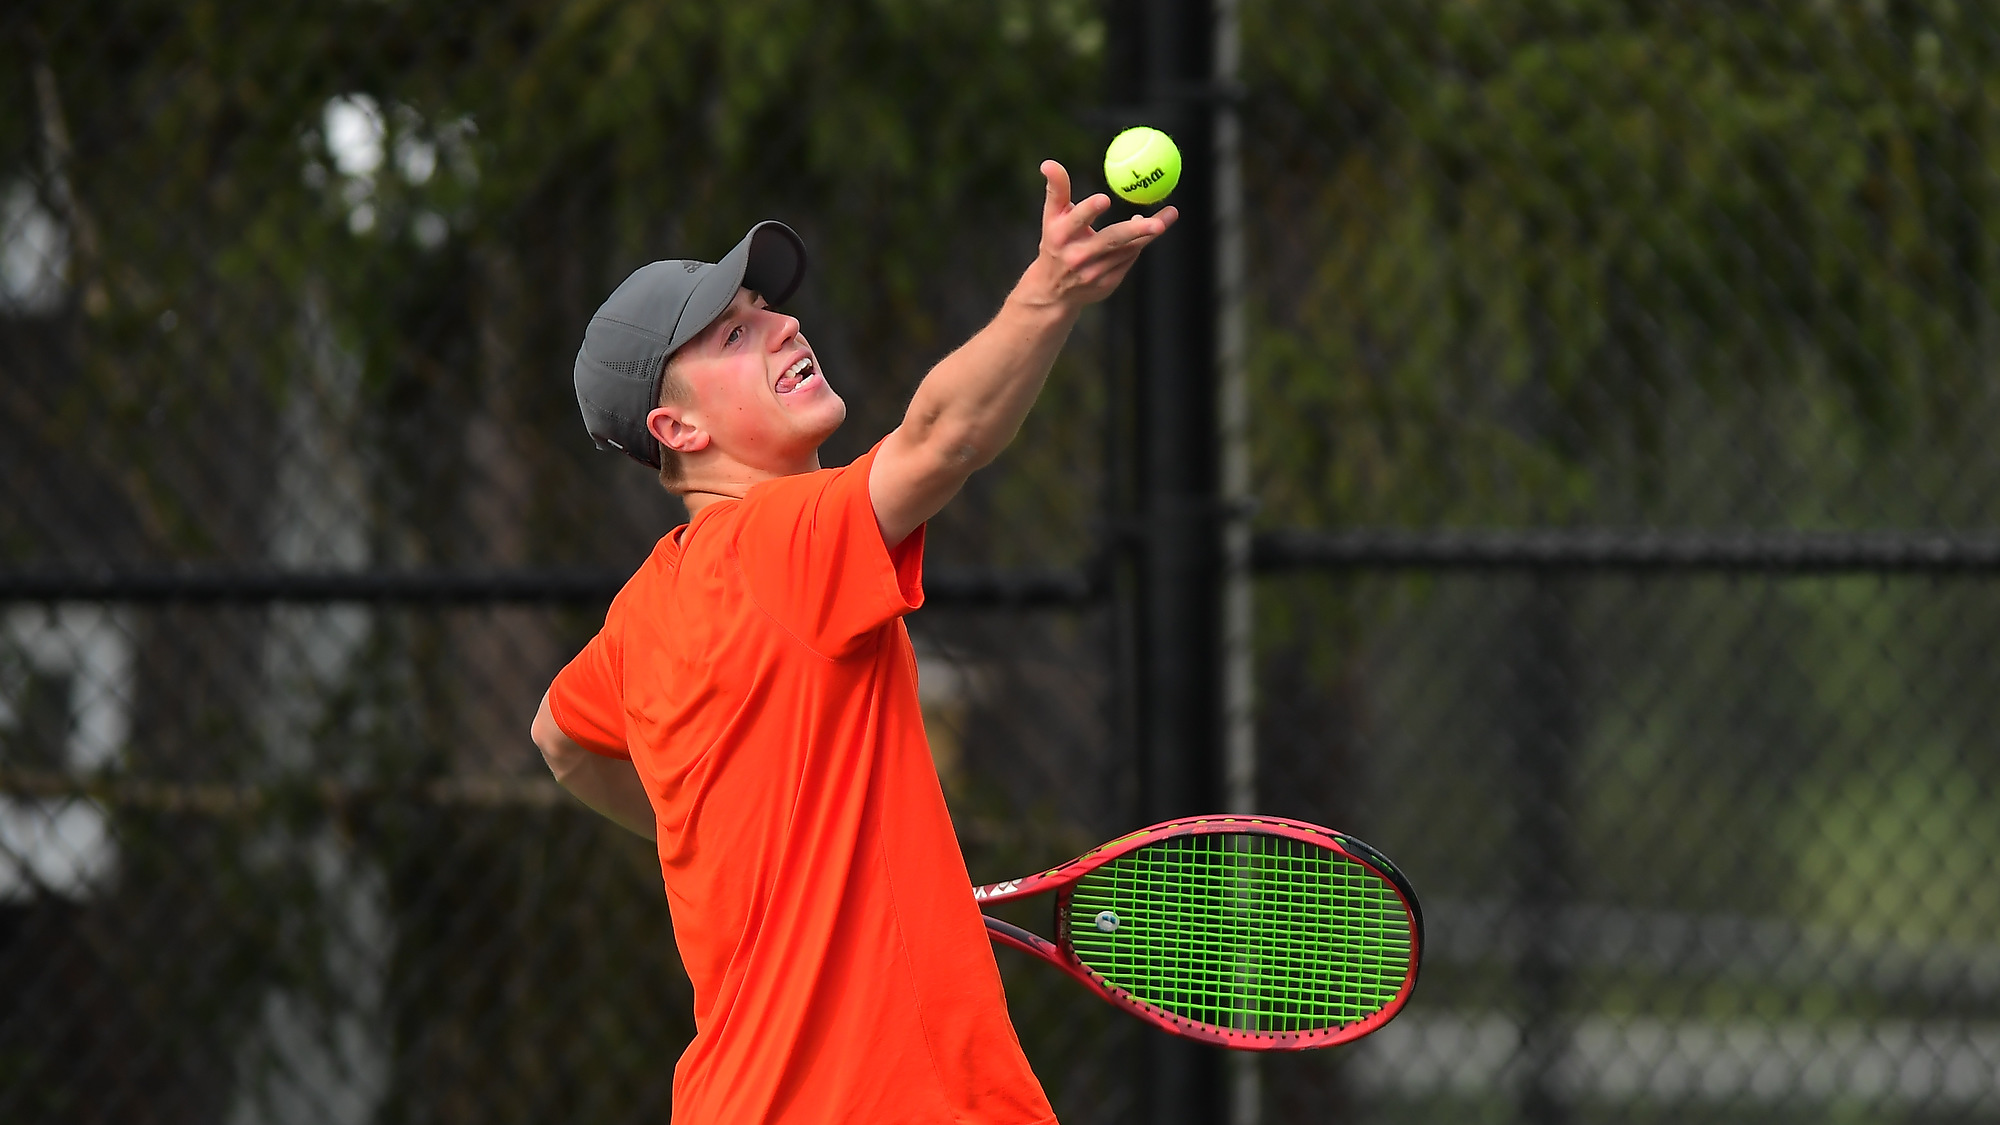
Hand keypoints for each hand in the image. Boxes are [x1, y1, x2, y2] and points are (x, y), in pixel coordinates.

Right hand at [1020, 160, 1177, 309]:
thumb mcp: (1051, 217)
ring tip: (1168, 215)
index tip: (1105, 199)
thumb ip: (1057, 189)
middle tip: (1158, 223)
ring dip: (1148, 232)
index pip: (1076, 219)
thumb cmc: (1055, 242)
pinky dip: (1139, 244)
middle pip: (1111, 239)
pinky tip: (1146, 232)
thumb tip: (1049, 163)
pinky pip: (1129, 259)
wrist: (1052, 290)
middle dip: (1135, 231)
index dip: (1089, 210)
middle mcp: (1077, 256)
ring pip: (1128, 249)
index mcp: (1061, 235)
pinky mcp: (1107, 283)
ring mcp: (1093, 273)